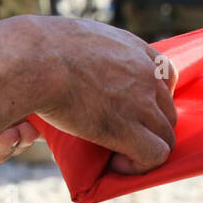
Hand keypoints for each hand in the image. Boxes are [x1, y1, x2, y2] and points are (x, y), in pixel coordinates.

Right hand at [0, 16, 179, 174]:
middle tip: (119, 136)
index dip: (152, 99)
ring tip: (114, 153)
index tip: (131, 109)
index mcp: (136, 50)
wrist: (35, 59)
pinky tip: (115, 162)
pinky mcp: (126, 128)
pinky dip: (139, 165)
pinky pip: (155, 155)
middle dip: (148, 128)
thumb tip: (77, 66)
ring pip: (166, 136)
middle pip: (168, 111)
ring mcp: (141, 102)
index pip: (167, 77)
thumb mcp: (80, 37)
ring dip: (144, 149)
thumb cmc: (42, 48)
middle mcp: (146, 75)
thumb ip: (93, 51)